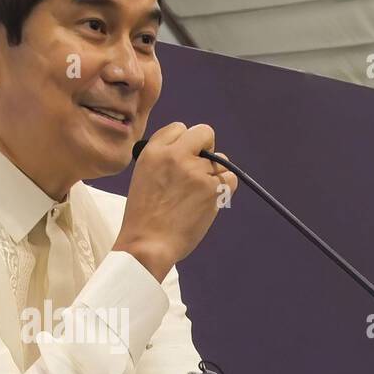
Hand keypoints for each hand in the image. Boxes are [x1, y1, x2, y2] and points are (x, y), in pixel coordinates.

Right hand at [112, 122, 238, 281]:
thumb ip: (163, 160)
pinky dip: (224, 188)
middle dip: (205, 147)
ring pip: (220, 160)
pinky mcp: (213, 188)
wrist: (148, 244)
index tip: (182, 159)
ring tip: (198, 194)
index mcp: (153, 152)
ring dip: (214, 173)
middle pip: (204, 133)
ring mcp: (196, 171)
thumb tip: (188, 154)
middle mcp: (175, 155)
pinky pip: (230, 178)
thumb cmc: (143, 218)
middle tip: (199, 169)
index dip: (184, 143)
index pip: (179, 128)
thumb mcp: (143, 177)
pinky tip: (209, 200)